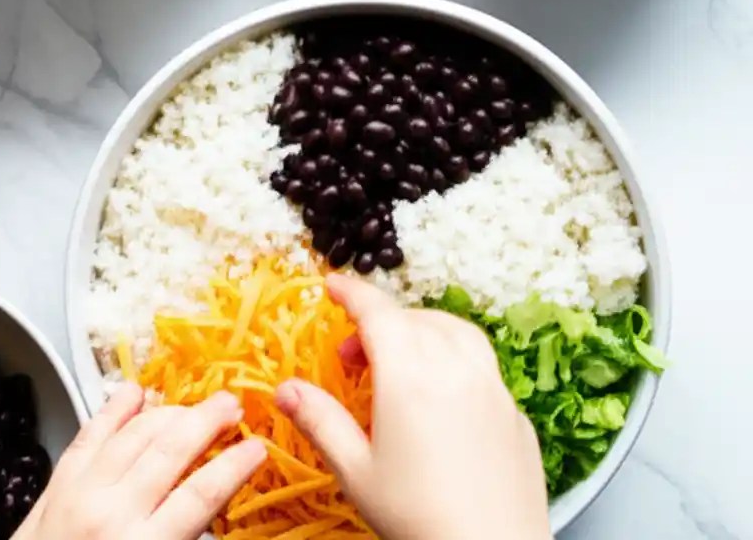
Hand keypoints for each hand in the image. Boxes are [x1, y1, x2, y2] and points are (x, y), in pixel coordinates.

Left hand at [13, 385, 266, 539]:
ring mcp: (81, 491)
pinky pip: (90, 435)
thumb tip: (216, 508)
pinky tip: (133, 392)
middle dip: (206, 422)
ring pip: (133, 435)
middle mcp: (112, 512)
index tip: (257, 447)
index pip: (201, 494)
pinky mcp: (58, 483)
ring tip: (198, 401)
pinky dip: (113, 410)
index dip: (233, 466)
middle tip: (232, 404)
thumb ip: (183, 537)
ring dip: (170, 412)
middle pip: (170, 452)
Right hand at [275, 274, 550, 539]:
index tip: (333, 286)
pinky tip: (440, 399)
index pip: (378, 313)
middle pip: (416, 319)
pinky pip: (483, 367)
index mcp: (411, 377)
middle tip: (352, 356)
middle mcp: (457, 370)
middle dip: (380, 322)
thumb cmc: (420, 517)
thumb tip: (286, 389)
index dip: (352, 293)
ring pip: (457, 333)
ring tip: (400, 362)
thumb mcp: (356, 471)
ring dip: (423, 331)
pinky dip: (454, 361)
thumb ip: (320, 421)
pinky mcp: (516, 414)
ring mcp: (494, 390)